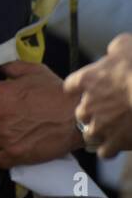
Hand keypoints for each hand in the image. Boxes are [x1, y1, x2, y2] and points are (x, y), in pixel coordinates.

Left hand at [65, 34, 131, 157]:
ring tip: (112, 132)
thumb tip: (115, 49)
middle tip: (107, 112)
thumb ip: (115, 49)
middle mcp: (87, 105)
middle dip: (91, 114)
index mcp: (86, 80)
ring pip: (90, 135)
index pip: (71, 86)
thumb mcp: (124, 46)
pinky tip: (120, 145)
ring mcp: (100, 125)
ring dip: (99, 133)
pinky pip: (105, 152)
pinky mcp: (115, 142)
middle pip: (80, 113)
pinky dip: (111, 149)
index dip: (81, 88)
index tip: (90, 89)